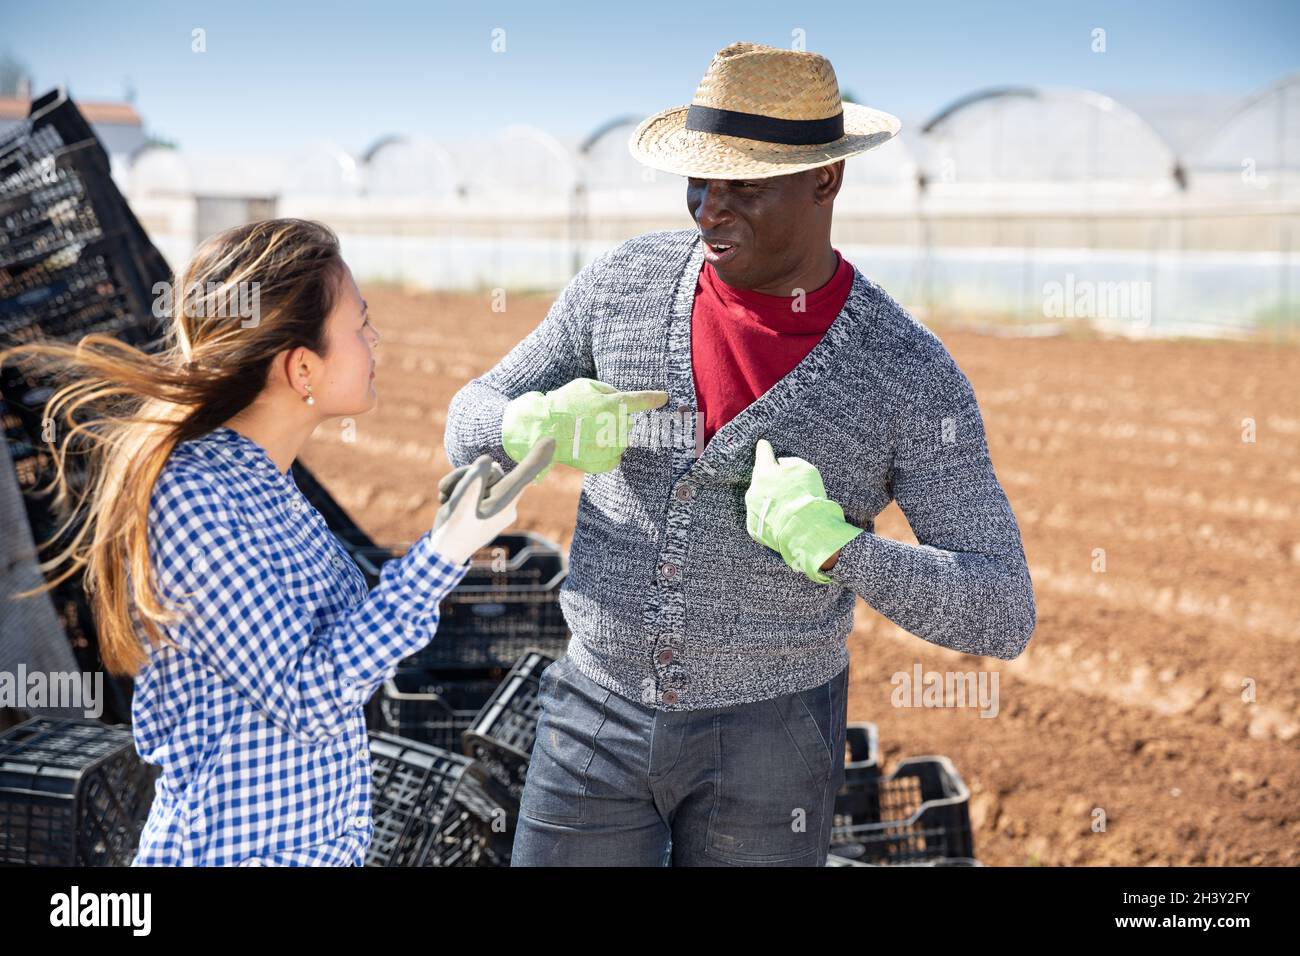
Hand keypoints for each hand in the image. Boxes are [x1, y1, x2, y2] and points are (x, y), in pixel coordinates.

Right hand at [429, 437, 554, 563]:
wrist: (443, 552)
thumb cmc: (453, 531)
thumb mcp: (460, 503)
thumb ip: (475, 479)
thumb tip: (488, 460)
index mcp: (504, 504)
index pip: (523, 476)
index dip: (537, 457)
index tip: (551, 440)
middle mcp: (506, 503)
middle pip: (491, 471)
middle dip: (466, 476)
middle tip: (448, 493)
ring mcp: (497, 503)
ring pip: (480, 475)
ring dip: (459, 484)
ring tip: (446, 500)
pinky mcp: (488, 503)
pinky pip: (476, 485)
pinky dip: (460, 490)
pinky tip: (449, 503)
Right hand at [501, 377, 668, 481]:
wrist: (542, 431)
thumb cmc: (562, 404)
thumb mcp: (585, 386)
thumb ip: (608, 390)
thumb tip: (622, 399)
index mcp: (610, 406)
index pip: (639, 401)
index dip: (653, 398)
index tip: (664, 397)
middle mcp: (613, 427)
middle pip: (627, 423)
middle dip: (616, 419)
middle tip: (594, 417)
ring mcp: (608, 447)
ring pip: (622, 440)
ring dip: (611, 434)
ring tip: (588, 430)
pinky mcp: (601, 463)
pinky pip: (615, 456)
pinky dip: (608, 450)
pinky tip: (592, 444)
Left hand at [744, 438, 862, 583]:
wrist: (803, 530)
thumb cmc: (806, 496)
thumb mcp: (806, 469)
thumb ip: (790, 462)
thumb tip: (780, 463)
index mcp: (764, 472)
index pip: (763, 454)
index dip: (764, 448)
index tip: (763, 444)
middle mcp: (753, 490)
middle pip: (760, 480)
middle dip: (769, 481)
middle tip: (786, 487)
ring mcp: (751, 510)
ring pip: (759, 500)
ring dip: (769, 500)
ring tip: (787, 507)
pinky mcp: (753, 528)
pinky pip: (761, 518)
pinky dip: (769, 517)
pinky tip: (782, 520)